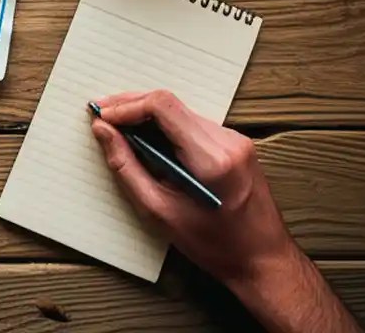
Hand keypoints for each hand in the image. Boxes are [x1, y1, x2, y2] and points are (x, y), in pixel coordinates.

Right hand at [90, 91, 362, 332]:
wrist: (263, 259)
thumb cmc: (214, 245)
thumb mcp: (158, 211)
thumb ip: (126, 166)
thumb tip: (103, 131)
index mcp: (211, 159)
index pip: (162, 107)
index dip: (125, 106)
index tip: (101, 116)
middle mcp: (228, 141)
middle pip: (170, 103)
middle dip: (131, 106)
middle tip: (102, 115)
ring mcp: (236, 140)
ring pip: (181, 112)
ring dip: (147, 116)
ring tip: (119, 128)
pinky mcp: (237, 144)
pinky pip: (193, 124)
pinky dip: (166, 127)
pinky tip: (147, 141)